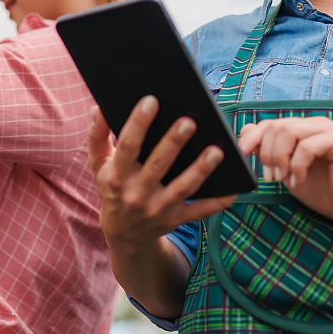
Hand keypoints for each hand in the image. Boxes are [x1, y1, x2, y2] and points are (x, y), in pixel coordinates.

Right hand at [88, 96, 235, 254]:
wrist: (123, 233)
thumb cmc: (113, 188)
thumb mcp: (100, 165)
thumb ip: (98, 136)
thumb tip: (99, 107)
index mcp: (117, 176)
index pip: (127, 146)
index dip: (138, 123)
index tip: (151, 100)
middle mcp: (137, 194)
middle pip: (157, 165)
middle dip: (173, 143)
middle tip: (189, 122)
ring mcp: (158, 209)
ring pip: (183, 188)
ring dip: (200, 170)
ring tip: (216, 151)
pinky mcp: (176, 219)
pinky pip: (200, 211)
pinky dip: (218, 203)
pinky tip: (234, 188)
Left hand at [238, 116, 332, 231]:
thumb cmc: (321, 189)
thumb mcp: (287, 170)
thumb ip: (270, 151)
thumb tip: (245, 132)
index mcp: (302, 129)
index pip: (269, 124)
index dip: (251, 138)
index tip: (242, 156)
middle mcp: (314, 124)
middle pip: (276, 126)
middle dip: (266, 153)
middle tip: (270, 177)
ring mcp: (328, 129)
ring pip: (288, 131)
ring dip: (279, 158)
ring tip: (283, 179)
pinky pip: (307, 146)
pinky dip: (297, 166)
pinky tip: (299, 181)